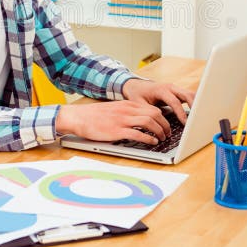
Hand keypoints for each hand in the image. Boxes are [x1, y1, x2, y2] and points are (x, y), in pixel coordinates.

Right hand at [56, 100, 170, 144]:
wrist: (78, 117)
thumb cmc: (94, 116)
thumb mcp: (114, 109)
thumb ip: (127, 113)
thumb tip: (139, 121)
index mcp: (127, 104)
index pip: (152, 108)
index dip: (163, 117)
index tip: (166, 125)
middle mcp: (127, 110)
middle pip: (154, 114)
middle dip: (165, 124)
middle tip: (168, 133)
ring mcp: (122, 120)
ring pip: (149, 122)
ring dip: (159, 131)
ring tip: (162, 138)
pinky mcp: (116, 131)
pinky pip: (137, 134)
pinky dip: (148, 138)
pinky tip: (152, 142)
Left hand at [121, 78, 194, 124]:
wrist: (136, 86)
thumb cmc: (137, 95)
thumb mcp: (139, 104)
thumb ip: (149, 111)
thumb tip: (159, 122)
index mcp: (161, 90)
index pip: (174, 101)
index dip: (181, 113)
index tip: (186, 123)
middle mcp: (170, 87)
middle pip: (187, 95)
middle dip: (194, 106)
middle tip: (197, 119)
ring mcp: (175, 88)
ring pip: (190, 94)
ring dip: (195, 104)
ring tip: (199, 117)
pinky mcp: (177, 92)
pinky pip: (188, 96)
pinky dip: (193, 103)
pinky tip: (196, 113)